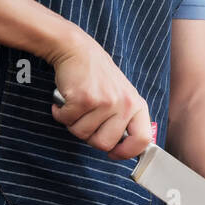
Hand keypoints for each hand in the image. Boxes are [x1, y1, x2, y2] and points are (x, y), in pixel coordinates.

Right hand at [49, 27, 151, 159]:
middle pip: (104, 144)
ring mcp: (105, 101)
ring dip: (73, 123)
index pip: (143, 139)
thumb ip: (124, 119)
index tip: (113, 154)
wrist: (77, 49)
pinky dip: (61, 114)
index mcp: (137, 104)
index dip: (127, 152)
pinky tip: (66, 100)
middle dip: (89, 137)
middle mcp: (124, 104)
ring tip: (77, 106)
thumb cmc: (98, 76)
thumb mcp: (121, 95)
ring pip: (82, 134)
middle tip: (86, 121)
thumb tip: (121, 149)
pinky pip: (67, 121)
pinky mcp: (84, 99)